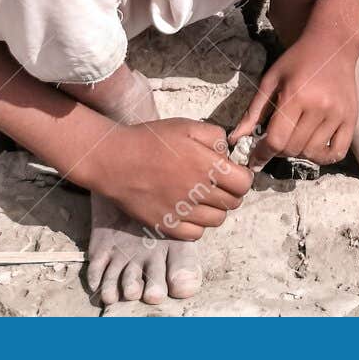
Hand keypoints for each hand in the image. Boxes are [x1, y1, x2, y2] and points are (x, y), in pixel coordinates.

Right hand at [92, 119, 253, 240]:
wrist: (115, 160)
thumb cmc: (151, 140)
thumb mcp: (187, 126)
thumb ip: (215, 137)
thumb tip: (228, 154)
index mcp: (206, 165)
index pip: (242, 183)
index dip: (242, 178)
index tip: (234, 173)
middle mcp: (197, 192)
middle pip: (232, 203)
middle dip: (231, 193)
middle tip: (218, 184)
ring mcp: (182, 211)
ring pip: (216, 220)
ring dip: (215, 209)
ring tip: (204, 197)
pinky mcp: (167, 226)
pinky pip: (195, 234)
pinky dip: (197, 224)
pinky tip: (189, 210)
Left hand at [229, 31, 358, 168]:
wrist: (333, 45)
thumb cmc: (298, 60)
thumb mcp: (271, 80)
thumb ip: (253, 111)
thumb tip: (235, 139)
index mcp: (295, 95)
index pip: (276, 140)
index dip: (262, 154)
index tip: (256, 157)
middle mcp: (319, 107)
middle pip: (293, 149)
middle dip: (279, 151)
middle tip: (276, 141)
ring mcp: (338, 114)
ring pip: (312, 153)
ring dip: (299, 153)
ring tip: (295, 139)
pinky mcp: (351, 118)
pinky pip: (337, 153)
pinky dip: (323, 157)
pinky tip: (314, 147)